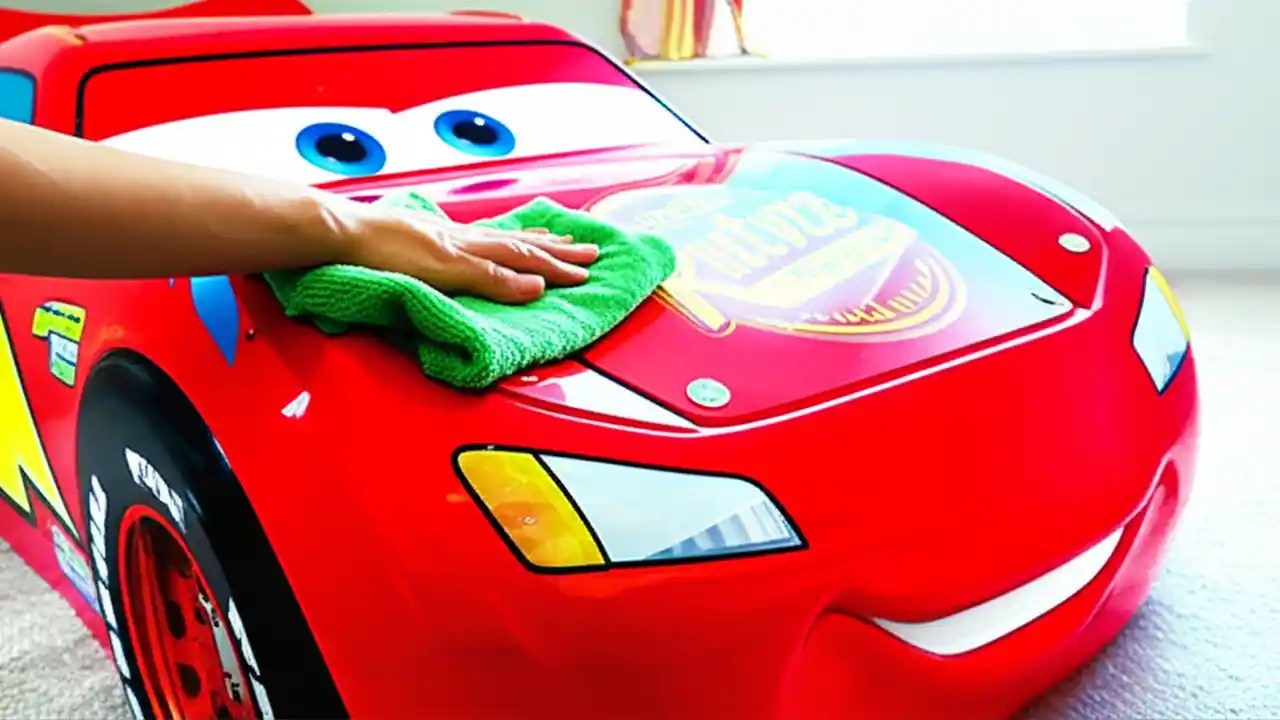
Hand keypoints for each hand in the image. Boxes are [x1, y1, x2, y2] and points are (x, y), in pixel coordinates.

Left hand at [333, 200, 598, 303]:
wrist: (337, 232)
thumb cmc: (381, 252)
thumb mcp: (444, 272)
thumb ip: (489, 278)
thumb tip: (535, 287)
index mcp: (469, 246)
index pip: (523, 257)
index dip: (556, 266)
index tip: (585, 272)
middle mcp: (461, 236)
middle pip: (519, 241)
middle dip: (555, 249)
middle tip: (587, 250)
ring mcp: (443, 233)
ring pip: (499, 235)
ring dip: (531, 238)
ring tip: (553, 236)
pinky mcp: (423, 234)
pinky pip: (475, 232)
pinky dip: (495, 234)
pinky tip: (489, 234)